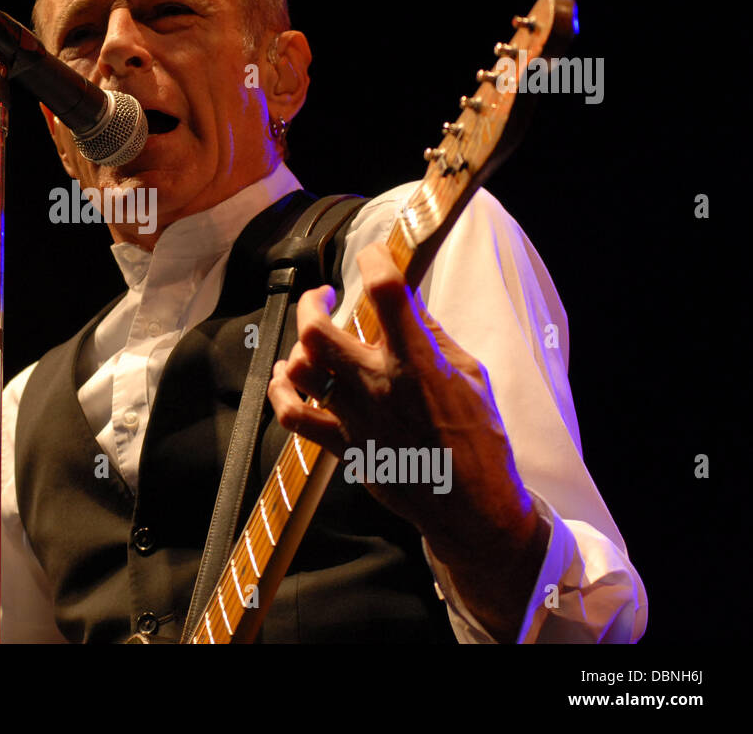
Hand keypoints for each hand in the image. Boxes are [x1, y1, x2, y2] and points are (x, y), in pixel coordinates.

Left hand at [266, 241, 540, 578]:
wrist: (471, 503)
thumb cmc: (480, 437)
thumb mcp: (471, 374)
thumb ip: (433, 334)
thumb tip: (407, 297)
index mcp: (417, 362)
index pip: (385, 294)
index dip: (375, 262)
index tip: (373, 256)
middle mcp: (377, 385)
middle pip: (316, 330)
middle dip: (312, 303)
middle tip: (324, 297)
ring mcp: (353, 416)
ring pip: (299, 368)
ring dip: (298, 346)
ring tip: (311, 339)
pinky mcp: (342, 444)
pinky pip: (292, 414)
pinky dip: (280, 390)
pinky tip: (285, 375)